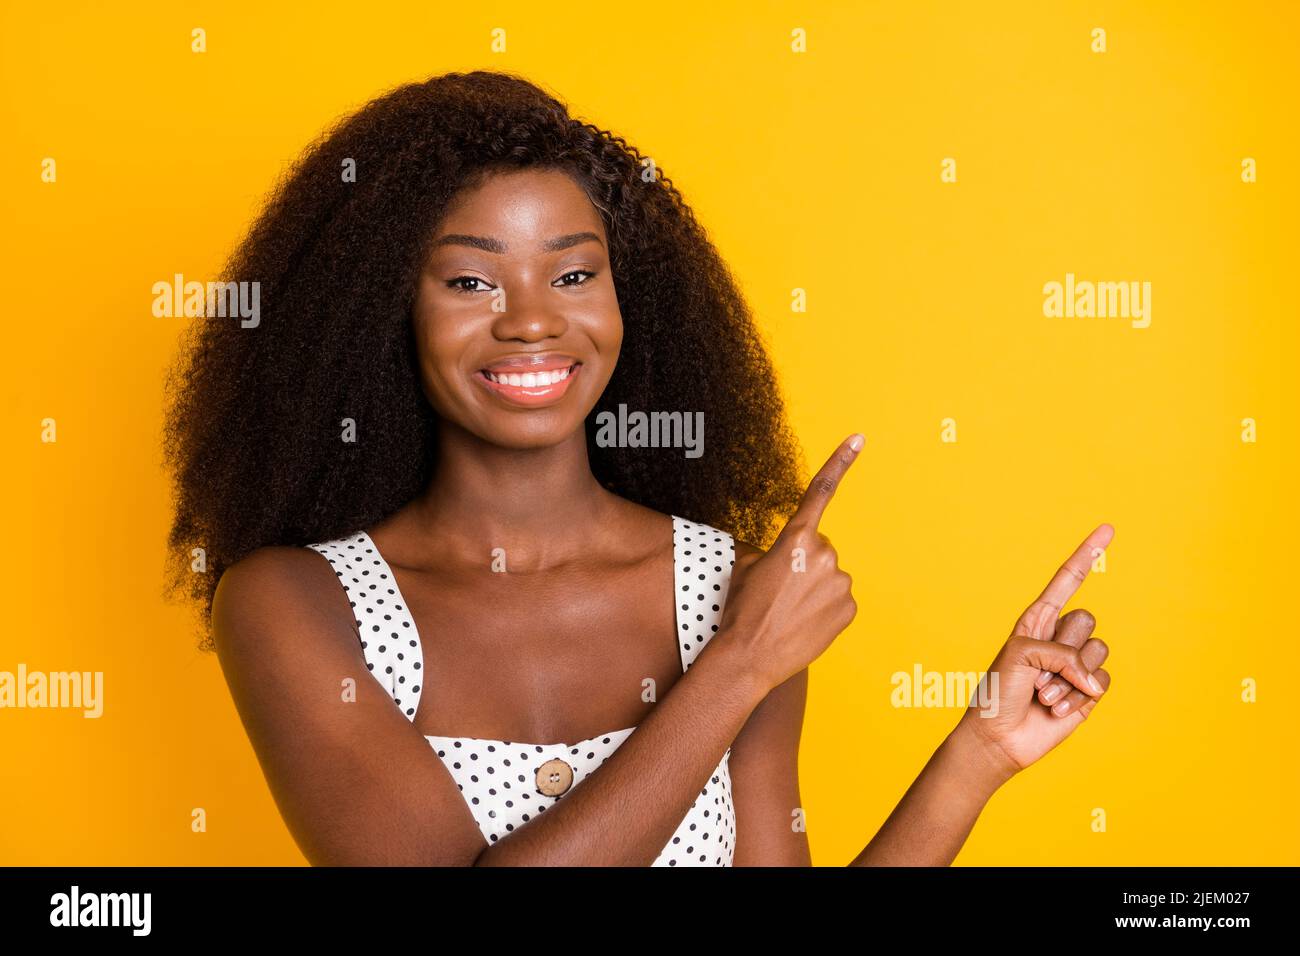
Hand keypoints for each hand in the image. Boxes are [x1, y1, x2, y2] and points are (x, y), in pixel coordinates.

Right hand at [713, 434, 863, 691]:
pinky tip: (805, 623)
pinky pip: (838, 600)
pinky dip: (825, 610)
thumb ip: (771, 552)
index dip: (839, 462)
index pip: (819, 492)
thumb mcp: (746, 570)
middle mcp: (824, 555)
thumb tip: (783, 557)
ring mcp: (840, 583)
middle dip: (804, 564)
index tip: (858, 439)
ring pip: (829, 576)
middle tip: (780, 592)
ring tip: (789, 612)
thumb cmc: (741, 612)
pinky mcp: (849, 608)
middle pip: (820, 549)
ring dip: (814, 589)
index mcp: (795, 539)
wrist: (749, 657)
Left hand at [957, 524, 1114, 776]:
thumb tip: (1093, 680)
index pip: (1067, 580)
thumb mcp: (1021, 654)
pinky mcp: (1087, 691)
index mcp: (1037, 619)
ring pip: (1098, 652)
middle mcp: (1059, 637)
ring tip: (1041, 691)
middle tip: (1034, 671)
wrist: (999, 736)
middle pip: (1086, 620)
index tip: (1108, 529)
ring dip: (1067, 677)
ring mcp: (1075, 664)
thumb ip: (1063, 654)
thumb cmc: (1000, 691)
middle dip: (1062, 648)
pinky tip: (1054, 708)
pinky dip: (1077, 697)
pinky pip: (1101, 682)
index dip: (1087, 554)